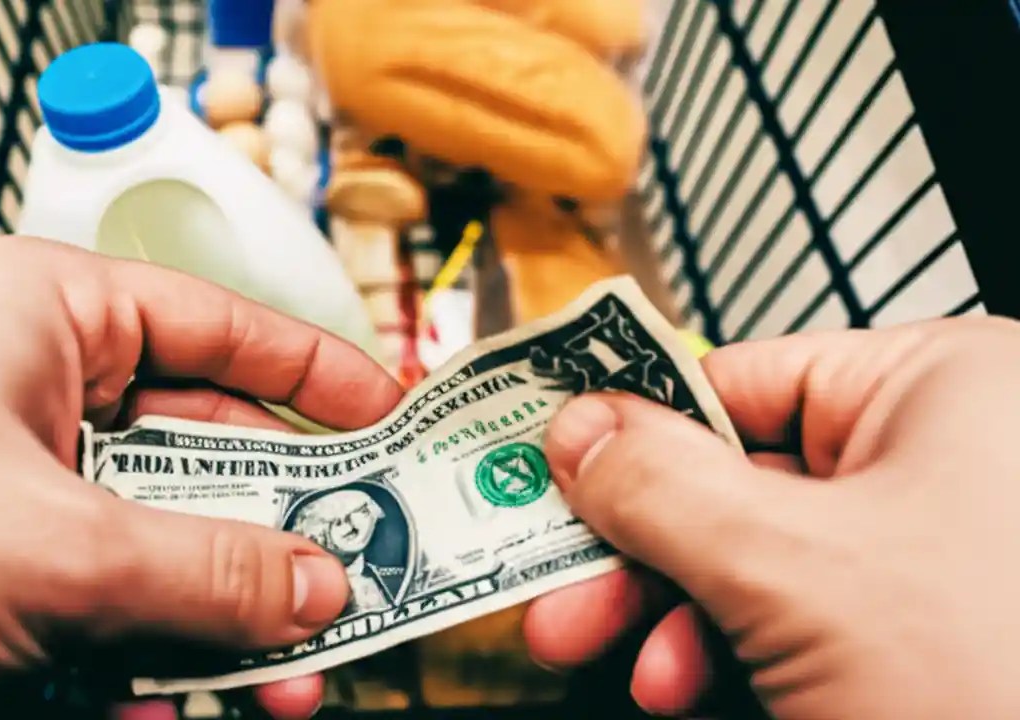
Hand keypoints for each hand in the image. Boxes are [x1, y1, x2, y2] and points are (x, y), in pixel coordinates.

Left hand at [0, 236, 402, 718]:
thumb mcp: (45, 548)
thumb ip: (201, 568)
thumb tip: (317, 585)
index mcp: (51, 318)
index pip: (223, 326)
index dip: (319, 376)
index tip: (394, 428)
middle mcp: (30, 388)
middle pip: (200, 456)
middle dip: (275, 542)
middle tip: (349, 601)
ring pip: (147, 545)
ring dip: (208, 619)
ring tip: (272, 685)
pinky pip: (83, 603)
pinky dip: (125, 658)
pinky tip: (152, 710)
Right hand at [525, 317, 1019, 716]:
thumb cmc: (995, 681)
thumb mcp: (794, 569)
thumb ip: (663, 487)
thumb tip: (575, 429)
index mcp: (941, 391)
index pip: (741, 378)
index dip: (631, 427)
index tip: (543, 470)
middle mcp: (942, 459)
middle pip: (734, 479)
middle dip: (641, 553)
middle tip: (560, 598)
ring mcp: (931, 553)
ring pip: (753, 562)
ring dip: (674, 620)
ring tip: (633, 673)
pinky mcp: (917, 633)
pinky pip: (791, 621)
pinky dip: (727, 657)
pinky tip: (690, 696)